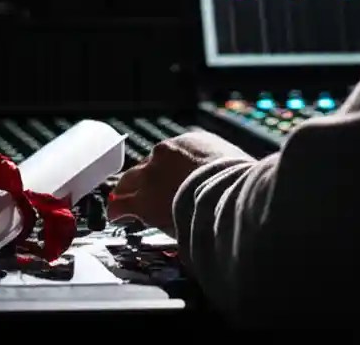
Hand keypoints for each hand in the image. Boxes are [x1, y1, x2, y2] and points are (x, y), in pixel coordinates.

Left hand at [107, 131, 250, 235]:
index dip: (167, 171)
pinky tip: (117, 218)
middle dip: (143, 180)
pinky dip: (118, 211)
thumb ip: (225, 173)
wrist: (230, 195)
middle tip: (142, 192)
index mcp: (192, 142)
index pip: (170, 155)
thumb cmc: (241, 185)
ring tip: (123, 204)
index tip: (168, 180)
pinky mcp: (143, 200)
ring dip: (127, 193)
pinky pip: (121, 205)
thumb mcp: (236, 167)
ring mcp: (152, 175)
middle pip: (146, 165)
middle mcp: (167, 152)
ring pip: (128, 182)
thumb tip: (234, 184)